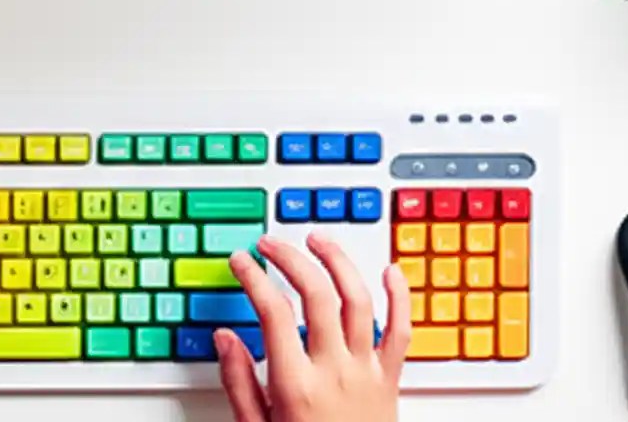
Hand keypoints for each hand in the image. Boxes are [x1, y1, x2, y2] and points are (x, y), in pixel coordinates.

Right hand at [216, 233, 411, 421]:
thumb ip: (239, 382)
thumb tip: (226, 339)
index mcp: (296, 385)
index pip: (271, 312)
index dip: (253, 278)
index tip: (242, 262)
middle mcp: (335, 372)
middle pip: (316, 295)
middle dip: (290, 258)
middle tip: (271, 245)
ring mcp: (367, 373)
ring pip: (359, 300)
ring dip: (338, 261)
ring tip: (318, 241)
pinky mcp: (391, 379)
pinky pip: (401, 330)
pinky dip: (399, 296)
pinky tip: (390, 271)